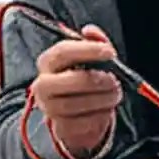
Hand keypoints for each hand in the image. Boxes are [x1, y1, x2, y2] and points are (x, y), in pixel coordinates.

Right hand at [29, 24, 121, 158]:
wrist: (75, 113)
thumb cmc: (83, 79)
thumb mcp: (89, 58)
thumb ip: (93, 42)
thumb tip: (90, 30)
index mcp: (49, 62)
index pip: (63, 52)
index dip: (88, 50)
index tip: (111, 52)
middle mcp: (43, 84)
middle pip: (70, 80)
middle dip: (97, 80)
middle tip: (114, 80)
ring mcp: (49, 108)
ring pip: (76, 104)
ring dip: (102, 99)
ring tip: (114, 94)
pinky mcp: (60, 127)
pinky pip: (83, 123)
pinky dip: (100, 116)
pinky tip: (105, 109)